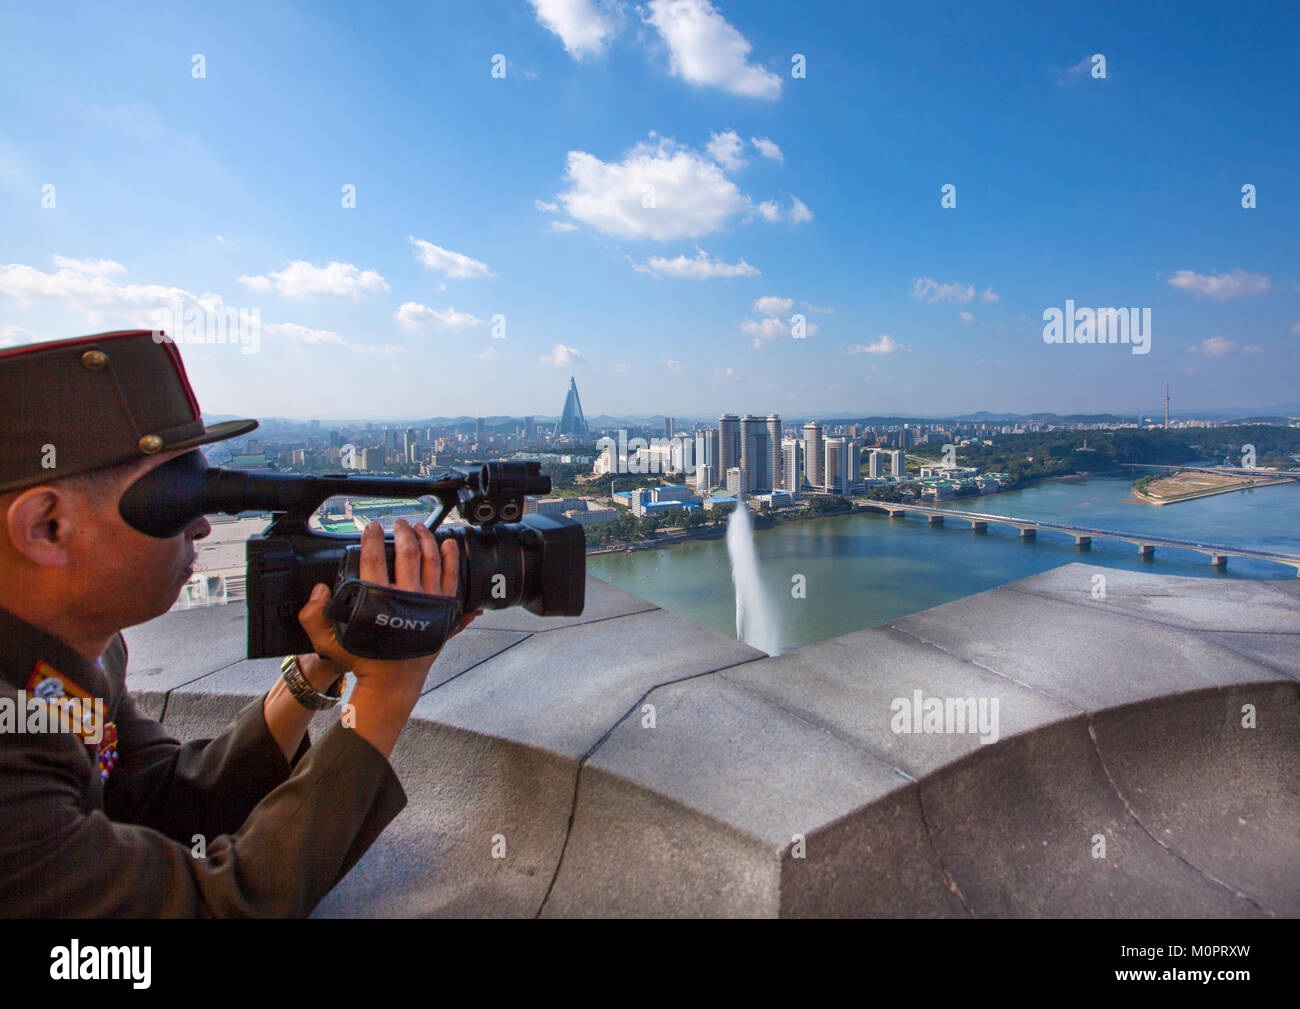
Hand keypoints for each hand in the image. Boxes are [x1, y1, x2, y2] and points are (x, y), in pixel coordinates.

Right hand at [297, 520, 480, 696]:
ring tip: (419, 528)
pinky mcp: (443, 610)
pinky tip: (448, 544)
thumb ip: (313, 614)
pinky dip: (451, 559)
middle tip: (397, 523)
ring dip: (426, 538)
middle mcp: (405, 598)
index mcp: (376, 601)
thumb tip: (320, 589)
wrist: (391, 683)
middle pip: (407, 552)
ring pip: (431, 560)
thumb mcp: (327, 641)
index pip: (374, 558)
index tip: (372, 527)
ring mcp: (428, 603)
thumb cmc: (362, 659)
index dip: (372, 538)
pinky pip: (451, 578)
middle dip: (402, 531)